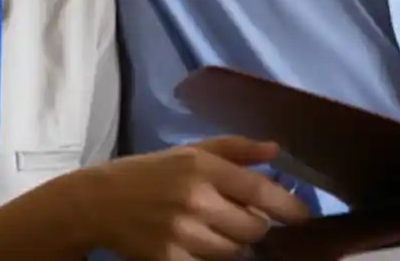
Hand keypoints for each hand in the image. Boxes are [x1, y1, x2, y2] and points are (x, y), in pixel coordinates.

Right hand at [78, 136, 308, 259]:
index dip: (289, 207)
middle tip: (245, 220)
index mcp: (203, 167)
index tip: (301, 215)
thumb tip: (275, 150)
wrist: (97, 203)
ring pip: (236, 252)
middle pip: (254, 228)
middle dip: (256, 226)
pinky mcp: (170, 260)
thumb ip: (234, 149)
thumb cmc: (149, 173)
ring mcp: (183, 233)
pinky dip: (211, 257)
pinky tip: (200, 243)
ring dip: (235, 245)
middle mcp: (196, 200)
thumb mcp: (189, 151)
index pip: (260, 192)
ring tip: (218, 230)